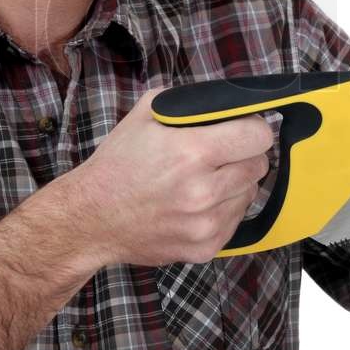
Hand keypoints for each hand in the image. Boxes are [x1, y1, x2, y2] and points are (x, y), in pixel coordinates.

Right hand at [53, 88, 275, 267]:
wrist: (90, 218)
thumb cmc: (118, 164)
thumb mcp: (145, 114)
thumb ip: (188, 102)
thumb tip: (226, 101)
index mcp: (192, 152)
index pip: (258, 136)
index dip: (253, 128)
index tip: (243, 128)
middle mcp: (203, 191)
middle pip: (259, 166)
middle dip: (244, 155)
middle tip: (222, 154)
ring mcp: (205, 224)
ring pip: (249, 194)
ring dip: (234, 184)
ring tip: (203, 180)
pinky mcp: (204, 248)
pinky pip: (235, 221)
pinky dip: (223, 210)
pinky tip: (197, 204)